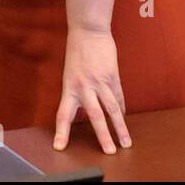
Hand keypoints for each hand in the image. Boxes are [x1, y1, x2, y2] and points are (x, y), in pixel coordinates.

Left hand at [54, 28, 130, 153]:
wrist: (88, 32)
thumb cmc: (77, 53)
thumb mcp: (70, 75)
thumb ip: (76, 95)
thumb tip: (81, 115)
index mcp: (69, 88)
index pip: (63, 114)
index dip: (61, 132)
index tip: (59, 146)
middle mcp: (84, 87)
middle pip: (95, 116)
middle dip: (103, 136)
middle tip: (109, 152)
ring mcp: (101, 83)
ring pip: (113, 110)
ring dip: (120, 128)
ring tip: (125, 143)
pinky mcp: (114, 77)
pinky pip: (119, 98)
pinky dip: (122, 110)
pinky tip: (123, 120)